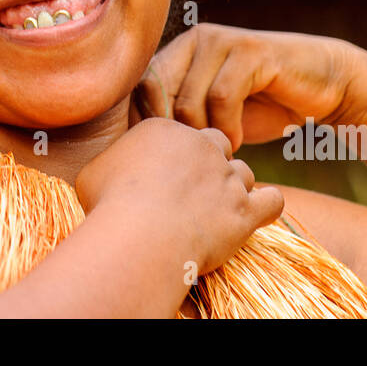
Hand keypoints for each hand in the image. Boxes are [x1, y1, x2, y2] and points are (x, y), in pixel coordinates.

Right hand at [74, 118, 283, 276]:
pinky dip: (266, 207)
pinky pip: (272, 200)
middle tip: (193, 192)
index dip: (176, 157)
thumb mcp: (94, 173)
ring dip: (234, 188)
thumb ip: (111, 164)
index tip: (166, 180)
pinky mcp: (244, 209)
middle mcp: (201, 145)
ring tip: (217, 211)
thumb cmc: (108, 206)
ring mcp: (226, 177)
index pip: (181, 134)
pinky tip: (253, 216)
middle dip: (210, 164)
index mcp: (165, 130)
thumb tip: (106, 169)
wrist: (139, 235)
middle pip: (217, 144)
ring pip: (244, 172)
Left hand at [132, 24, 366, 150]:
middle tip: (190, 157)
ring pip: (186, 98)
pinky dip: (227, 127)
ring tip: (218, 151)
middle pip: (154, 90)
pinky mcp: (250, 51)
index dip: (144, 126)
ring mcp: (222, 41)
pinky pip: (222, 96)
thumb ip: (179, 120)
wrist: (324, 87)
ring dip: (201, 135)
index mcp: (179, 52)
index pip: (139, 88)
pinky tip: (236, 142)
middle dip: (169, 132)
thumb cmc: (262, 107)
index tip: (162, 157)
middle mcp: (195, 40)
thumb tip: (133, 151)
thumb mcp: (213, 116)